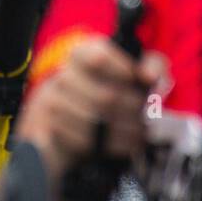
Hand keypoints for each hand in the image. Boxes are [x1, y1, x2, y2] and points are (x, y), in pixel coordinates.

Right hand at [16, 34, 166, 184]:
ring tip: (140, 132)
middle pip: (105, 96)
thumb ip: (150, 65)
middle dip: (133, 110)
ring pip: (97, 122)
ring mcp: (52, 103)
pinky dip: (112, 145)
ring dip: (126, 131)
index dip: (124, 71)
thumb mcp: (130, 70)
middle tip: (146, 116)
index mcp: (81, 54)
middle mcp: (63, 76)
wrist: (69, 119)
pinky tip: (128, 144)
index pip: (99, 57)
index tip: (142, 82)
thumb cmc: (106, 89)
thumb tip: (151, 77)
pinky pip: (85, 141)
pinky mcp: (50, 130)